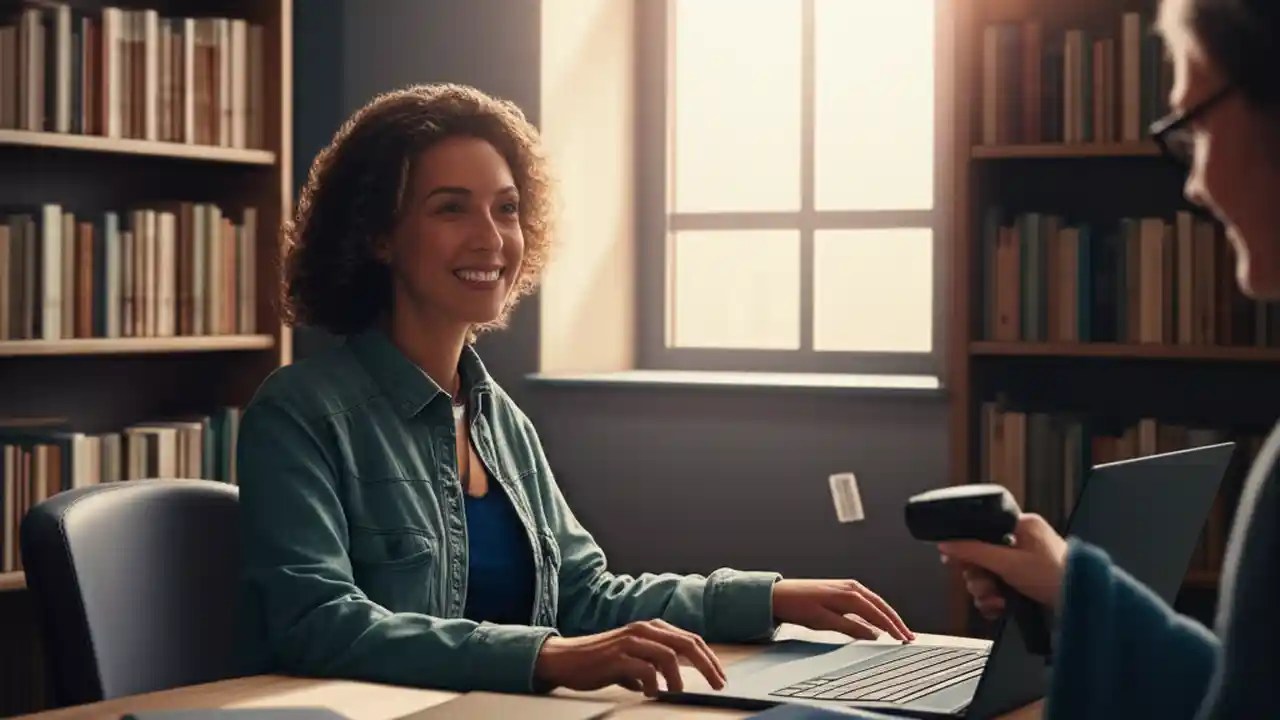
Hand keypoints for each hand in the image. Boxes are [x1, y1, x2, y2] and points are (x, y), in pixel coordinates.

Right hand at [533, 619, 725, 696]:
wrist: (566, 659)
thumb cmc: (601, 661)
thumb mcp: (633, 658)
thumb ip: (654, 664)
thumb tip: (675, 680)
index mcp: (650, 628)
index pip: (689, 639)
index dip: (709, 658)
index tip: (720, 676)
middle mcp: (643, 630)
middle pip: (686, 643)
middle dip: (707, 665)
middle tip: (718, 684)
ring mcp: (631, 641)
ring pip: (669, 655)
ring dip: (678, 679)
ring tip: (676, 693)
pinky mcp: (618, 657)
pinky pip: (646, 670)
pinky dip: (654, 685)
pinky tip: (651, 693)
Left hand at [771, 579, 914, 641]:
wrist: (780, 594)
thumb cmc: (799, 606)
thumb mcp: (824, 621)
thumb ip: (850, 627)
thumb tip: (873, 634)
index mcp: (849, 595)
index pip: (878, 613)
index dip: (893, 628)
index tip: (904, 639)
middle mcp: (851, 588)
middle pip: (881, 606)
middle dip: (896, 622)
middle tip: (909, 637)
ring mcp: (847, 587)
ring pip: (875, 603)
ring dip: (888, 617)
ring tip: (899, 631)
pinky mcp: (842, 590)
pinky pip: (866, 602)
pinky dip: (876, 612)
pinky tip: (879, 622)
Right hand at [938, 513, 1068, 608]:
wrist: (1083, 603)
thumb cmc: (1054, 577)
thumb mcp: (1008, 563)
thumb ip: (974, 552)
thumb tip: (947, 544)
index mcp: (1021, 525)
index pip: (981, 531)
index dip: (966, 548)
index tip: (955, 562)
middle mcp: (1022, 541)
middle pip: (982, 556)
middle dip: (978, 576)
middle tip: (983, 586)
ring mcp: (1025, 563)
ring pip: (989, 574)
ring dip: (986, 591)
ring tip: (994, 600)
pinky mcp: (1027, 583)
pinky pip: (1000, 587)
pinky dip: (996, 599)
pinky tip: (1000, 607)